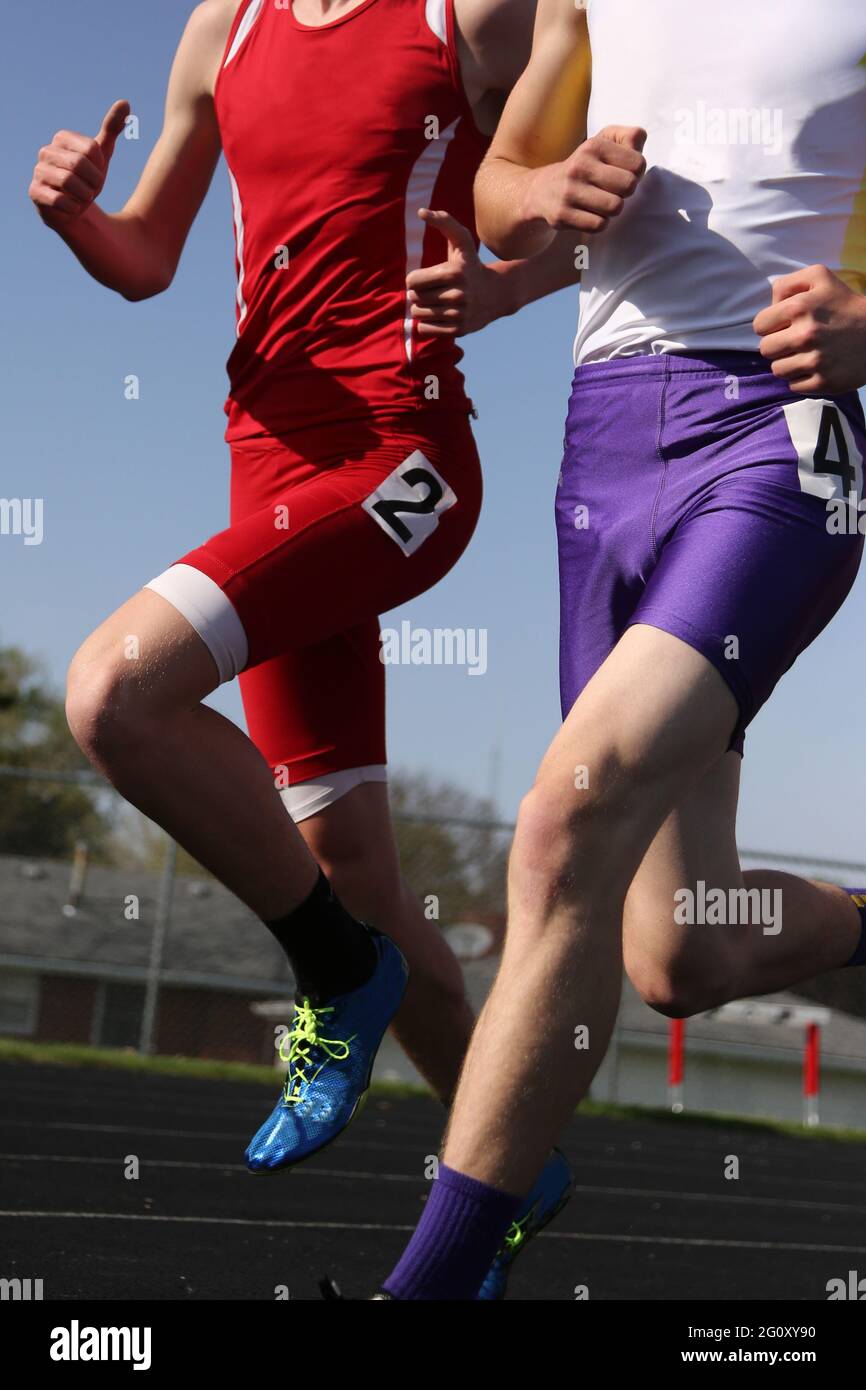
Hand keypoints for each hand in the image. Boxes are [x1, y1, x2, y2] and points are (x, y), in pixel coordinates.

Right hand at [29, 100, 129, 226]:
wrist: (74, 210)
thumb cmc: (87, 179)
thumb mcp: (102, 155)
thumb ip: (111, 129)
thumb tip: (125, 102)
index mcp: (62, 138)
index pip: (91, 149)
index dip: (99, 167)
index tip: (95, 173)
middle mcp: (46, 151)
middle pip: (79, 164)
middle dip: (93, 182)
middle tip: (90, 189)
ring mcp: (38, 171)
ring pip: (69, 182)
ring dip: (84, 196)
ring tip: (81, 198)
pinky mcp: (35, 193)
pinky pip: (60, 200)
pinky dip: (73, 207)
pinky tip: (71, 208)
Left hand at [406, 208, 504, 336]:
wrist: (498, 294)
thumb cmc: (472, 264)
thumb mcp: (462, 241)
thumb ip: (443, 222)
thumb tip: (420, 211)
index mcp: (453, 272)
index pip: (412, 281)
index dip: (415, 279)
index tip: (427, 278)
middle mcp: (457, 295)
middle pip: (414, 299)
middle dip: (419, 294)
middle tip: (432, 291)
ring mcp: (459, 314)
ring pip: (419, 315)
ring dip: (422, 309)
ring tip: (435, 303)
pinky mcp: (459, 330)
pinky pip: (426, 329)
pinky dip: (427, 323)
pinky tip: (440, 315)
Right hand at [525, 125, 646, 233]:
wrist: (541, 190)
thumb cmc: (584, 167)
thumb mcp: (603, 143)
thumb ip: (629, 137)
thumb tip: (640, 139)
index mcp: (594, 146)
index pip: (638, 163)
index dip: (636, 172)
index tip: (622, 174)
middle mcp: (580, 166)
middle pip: (629, 185)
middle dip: (626, 191)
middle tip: (613, 190)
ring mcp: (569, 192)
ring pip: (615, 207)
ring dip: (612, 208)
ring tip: (601, 202)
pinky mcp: (562, 215)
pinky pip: (599, 225)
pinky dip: (599, 222)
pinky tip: (590, 214)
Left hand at [753, 265, 865, 393]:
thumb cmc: (845, 304)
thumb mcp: (820, 277)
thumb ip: (788, 284)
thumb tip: (769, 304)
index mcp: (799, 307)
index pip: (759, 325)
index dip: (770, 325)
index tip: (785, 325)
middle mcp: (805, 335)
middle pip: (765, 349)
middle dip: (777, 344)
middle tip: (796, 340)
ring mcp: (814, 361)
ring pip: (777, 370)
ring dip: (788, 363)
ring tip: (806, 353)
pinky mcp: (823, 382)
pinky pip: (793, 386)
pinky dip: (801, 378)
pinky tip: (816, 366)